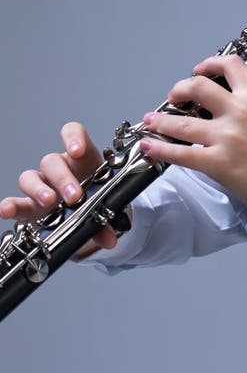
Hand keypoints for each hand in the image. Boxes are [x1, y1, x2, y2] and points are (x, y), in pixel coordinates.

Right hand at [0, 123, 118, 252]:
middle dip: (63, 178)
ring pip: (30, 177)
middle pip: (51, 161)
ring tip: (49, 202)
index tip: (77, 151)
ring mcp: (42, 186)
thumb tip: (110, 239)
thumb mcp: (106, 207)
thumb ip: (106, 220)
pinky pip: (16, 203)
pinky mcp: (29, 207)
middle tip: (75, 196)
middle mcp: (59, 169)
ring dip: (39, 190)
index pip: (73, 133)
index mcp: (82, 160)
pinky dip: (10, 206)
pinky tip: (6, 210)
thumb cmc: (98, 201)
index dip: (73, 138)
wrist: (89, 219)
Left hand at [139, 54, 246, 203]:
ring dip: (160, 120)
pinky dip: (160, 148)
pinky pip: (180, 154)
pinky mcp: (217, 163)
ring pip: (181, 123)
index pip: (230, 65)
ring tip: (151, 120)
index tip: (199, 70)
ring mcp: (226, 138)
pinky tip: (150, 145)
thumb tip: (224, 102)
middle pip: (198, 87)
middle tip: (174, 96)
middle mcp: (239, 113)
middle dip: (179, 89)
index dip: (209, 63)